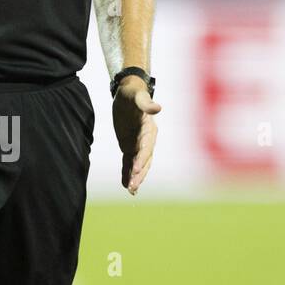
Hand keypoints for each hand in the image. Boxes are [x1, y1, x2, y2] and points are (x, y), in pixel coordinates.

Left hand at [112, 77, 161, 194]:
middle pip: (144, 161)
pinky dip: (127, 173)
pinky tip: (126, 185)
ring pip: (137, 164)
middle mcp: (146, 140)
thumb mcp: (137, 96)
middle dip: (139, 174)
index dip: (141, 159)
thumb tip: (158, 107)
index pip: (146, 148)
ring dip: (134, 177)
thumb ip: (146, 103)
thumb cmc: (133, 93)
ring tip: (131, 191)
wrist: (129, 93)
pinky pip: (129, 162)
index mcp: (149, 130)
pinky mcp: (129, 146)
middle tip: (132, 187)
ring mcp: (138, 145)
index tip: (135, 170)